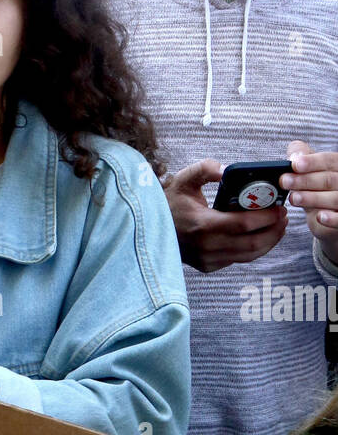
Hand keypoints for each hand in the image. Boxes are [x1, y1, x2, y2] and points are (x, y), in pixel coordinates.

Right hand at [164, 160, 288, 271]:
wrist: (150, 229)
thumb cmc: (169, 203)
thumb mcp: (184, 179)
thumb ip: (206, 168)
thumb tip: (226, 168)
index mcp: (203, 224)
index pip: (244, 224)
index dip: (267, 217)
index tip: (279, 207)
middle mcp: (207, 246)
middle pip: (252, 243)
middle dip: (274, 230)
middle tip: (284, 216)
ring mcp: (208, 259)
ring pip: (249, 255)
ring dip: (269, 242)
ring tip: (278, 227)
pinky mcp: (208, 266)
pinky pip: (239, 259)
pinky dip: (254, 249)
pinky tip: (260, 236)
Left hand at [281, 140, 337, 263]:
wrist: (330, 216)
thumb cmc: (320, 190)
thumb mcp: (312, 173)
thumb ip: (303, 160)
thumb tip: (294, 153)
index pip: (329, 160)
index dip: (312, 162)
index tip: (295, 164)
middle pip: (329, 179)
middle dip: (305, 180)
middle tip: (285, 181)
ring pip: (334, 198)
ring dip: (313, 198)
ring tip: (293, 198)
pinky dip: (331, 218)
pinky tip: (320, 217)